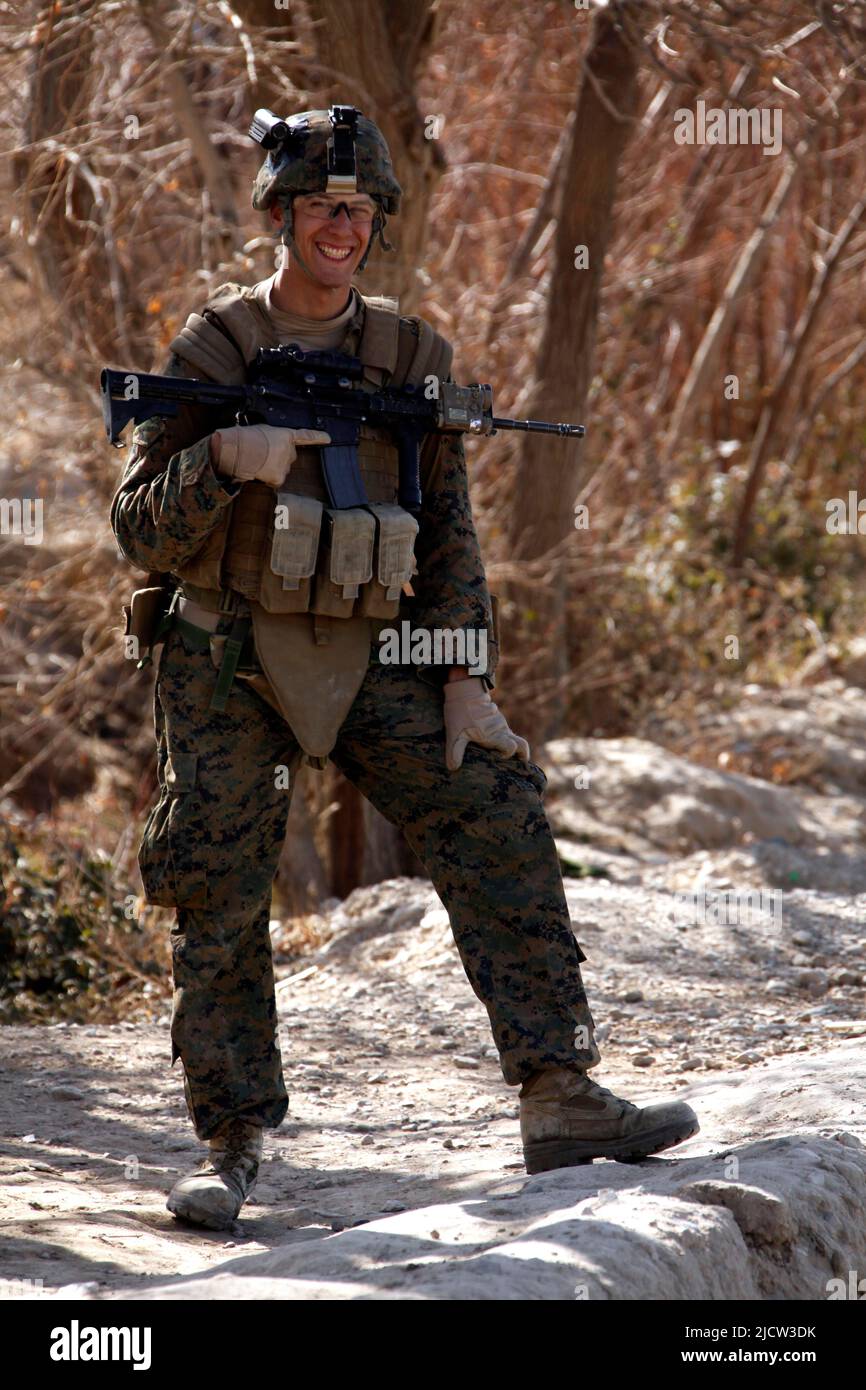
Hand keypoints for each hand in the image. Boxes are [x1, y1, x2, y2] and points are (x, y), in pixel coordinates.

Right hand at [210, 424, 330, 487]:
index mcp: (285, 435)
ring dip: (273, 467)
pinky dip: (267, 478)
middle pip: (289, 456)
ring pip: (282, 469)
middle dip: (279, 457)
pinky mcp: (279, 478)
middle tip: (263, 455)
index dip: (318, 437)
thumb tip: (270, 445)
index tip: (328, 438)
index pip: (306, 436)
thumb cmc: (244, 438)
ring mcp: (285, 465)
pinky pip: (275, 480)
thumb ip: (272, 438)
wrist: (237, 451)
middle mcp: (289, 451)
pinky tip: (258, 471)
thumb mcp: (261, 430)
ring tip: (257, 462)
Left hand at [443, 676, 529, 770]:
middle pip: (522, 745)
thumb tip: (452, 768)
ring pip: (514, 739)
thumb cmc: (459, 713)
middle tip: (514, 765)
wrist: (464, 691)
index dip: (507, 756)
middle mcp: (502, 731)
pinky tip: (491, 746)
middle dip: (522, 756)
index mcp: (494, 735)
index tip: (495, 758)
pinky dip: (504, 741)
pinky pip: (506, 733)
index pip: (512, 748)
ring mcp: (501, 725)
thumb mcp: (455, 733)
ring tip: (497, 757)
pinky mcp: (498, 720)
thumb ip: (455, 751)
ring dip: (510, 749)